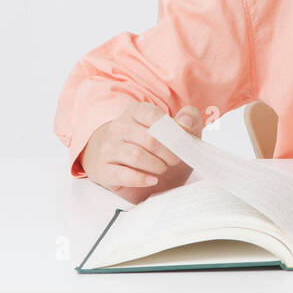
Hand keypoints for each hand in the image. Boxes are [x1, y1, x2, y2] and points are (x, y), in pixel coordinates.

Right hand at [79, 102, 203, 202]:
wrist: (127, 170)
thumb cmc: (156, 148)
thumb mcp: (178, 133)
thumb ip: (189, 120)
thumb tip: (186, 121)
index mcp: (136, 112)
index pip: (154, 115)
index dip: (172, 131)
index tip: (181, 143)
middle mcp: (118, 127)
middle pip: (149, 138)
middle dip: (168, 152)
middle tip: (175, 160)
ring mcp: (108, 148)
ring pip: (135, 155)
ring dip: (155, 165)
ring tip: (162, 169)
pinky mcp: (103, 170)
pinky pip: (122, 174)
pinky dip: (140, 179)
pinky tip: (151, 180)